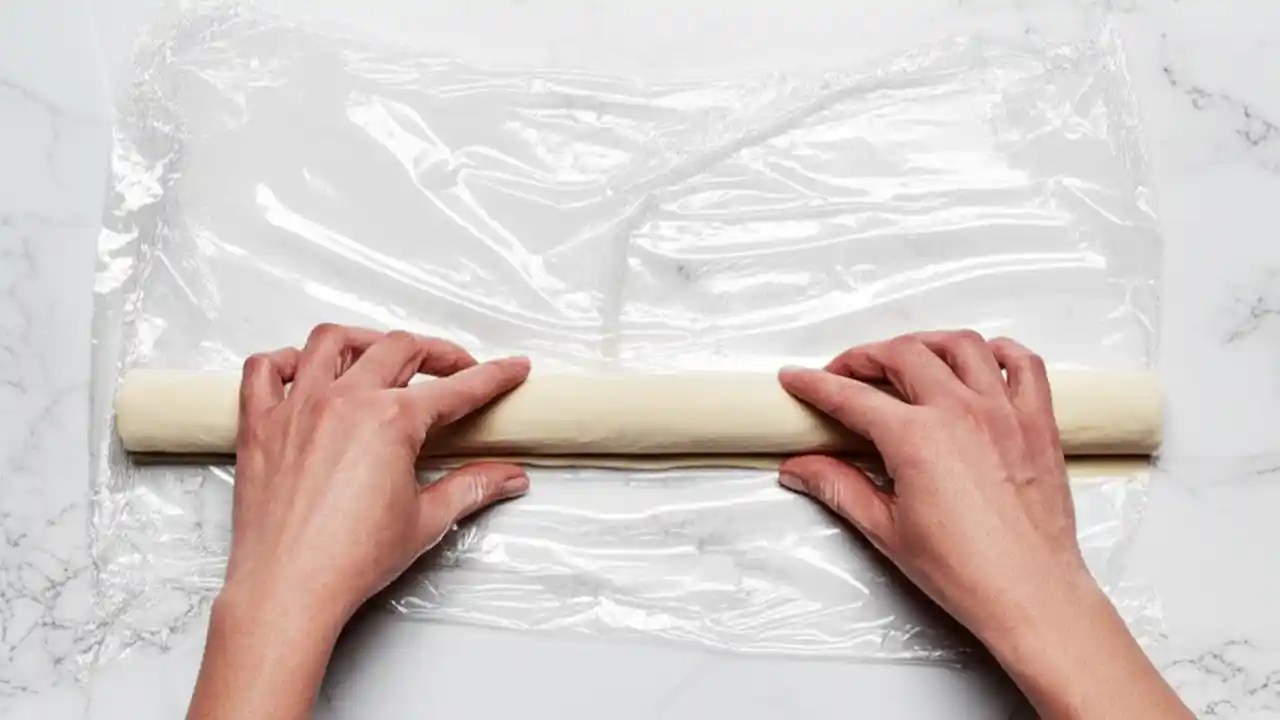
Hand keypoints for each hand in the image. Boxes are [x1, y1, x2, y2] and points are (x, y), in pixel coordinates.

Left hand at [227, 324, 530, 621]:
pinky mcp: (259, 426)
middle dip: (437, 352)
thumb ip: (471, 487)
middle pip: (398, 348)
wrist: (288, 589)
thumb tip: (508, 477)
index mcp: (390, 420)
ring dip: (365, 341)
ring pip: (331, 342)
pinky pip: (263, 371)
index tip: (511, 368)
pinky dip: (284, 361)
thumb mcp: (425, 521)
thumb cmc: (350, 560)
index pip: (455, 389)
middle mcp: (343, 401)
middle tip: (456, 368)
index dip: (491, 376)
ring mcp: (296, 408)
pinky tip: (303, 370)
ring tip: (383, 355)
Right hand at [778, 331, 1081, 640]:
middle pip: (903, 354)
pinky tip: (979, 361)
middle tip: (845, 374)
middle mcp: (961, 412)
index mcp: (917, 438)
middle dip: (864, 357)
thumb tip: (800, 469)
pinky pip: (1023, 363)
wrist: (1030, 594)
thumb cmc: (965, 571)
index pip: (852, 397)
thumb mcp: (885, 529)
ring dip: (924, 344)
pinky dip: (998, 352)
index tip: (797, 379)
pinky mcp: (1037, 422)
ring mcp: (1004, 411)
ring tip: (904, 358)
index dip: (816, 385)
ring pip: (960, 345)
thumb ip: (839, 487)